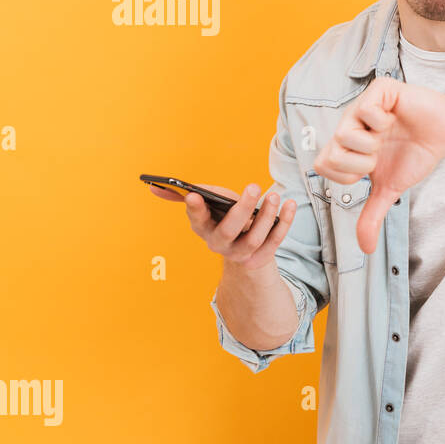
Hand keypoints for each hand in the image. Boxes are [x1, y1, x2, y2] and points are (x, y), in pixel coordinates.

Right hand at [148, 182, 296, 269]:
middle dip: (241, 209)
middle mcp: (220, 244)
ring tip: (274, 196)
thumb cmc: (224, 219)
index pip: (197, 220)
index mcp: (203, 228)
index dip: (195, 210)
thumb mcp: (207, 207)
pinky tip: (290, 205)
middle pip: (229, 230)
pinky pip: (276, 240)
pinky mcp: (262, 257)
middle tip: (253, 186)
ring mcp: (242, 253)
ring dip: (266, 216)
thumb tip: (154, 186)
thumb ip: (183, 196)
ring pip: (254, 238)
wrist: (244, 251)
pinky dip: (285, 222)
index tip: (194, 195)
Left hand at [313, 76, 444, 253]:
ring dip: (373, 144)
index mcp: (345, 145)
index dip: (349, 175)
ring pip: (345, 134)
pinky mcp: (380, 90)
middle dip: (361, 164)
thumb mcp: (391, 188)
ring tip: (388, 135)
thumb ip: (373, 215)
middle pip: (330, 153)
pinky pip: (366, 110)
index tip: (371, 168)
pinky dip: (383, 121)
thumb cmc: (416, 155)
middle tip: (380, 153)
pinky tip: (395, 117)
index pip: (323, 166)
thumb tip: (365, 249)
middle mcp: (348, 123)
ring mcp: (362, 106)